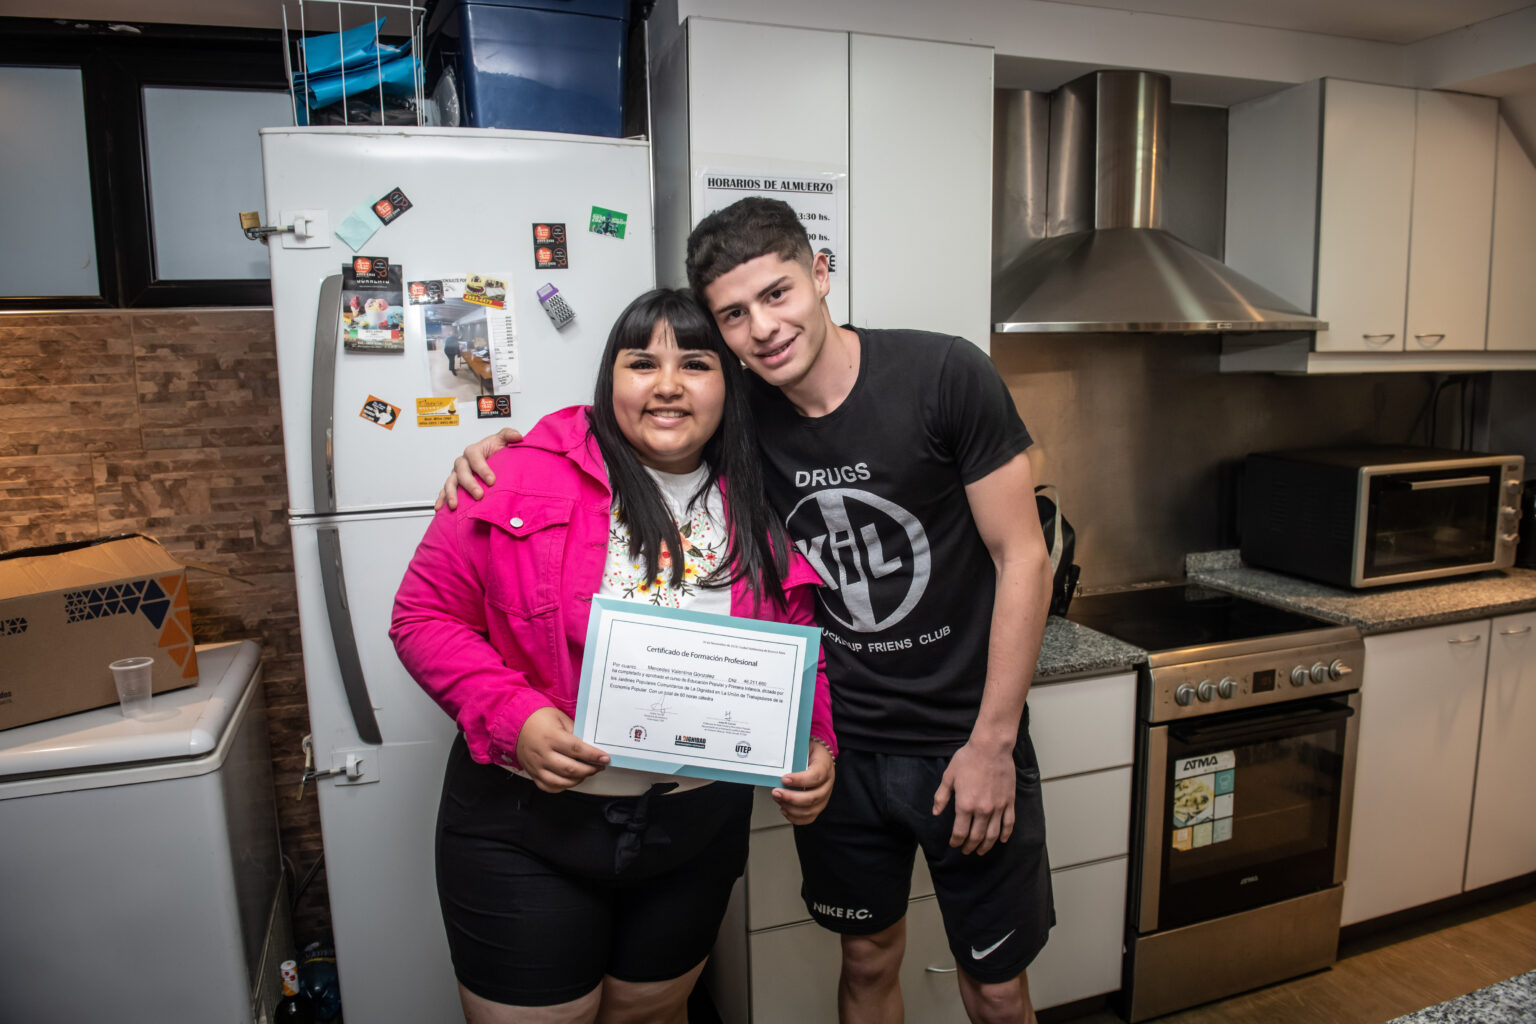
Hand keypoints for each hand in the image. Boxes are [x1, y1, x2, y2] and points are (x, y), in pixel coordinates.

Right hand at [436, 428, 522, 509]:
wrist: (493, 459)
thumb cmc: (495, 450)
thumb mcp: (503, 440)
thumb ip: (509, 435)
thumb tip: (517, 436)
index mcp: (474, 451)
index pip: (475, 457)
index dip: (482, 469)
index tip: (492, 480)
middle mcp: (463, 462)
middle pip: (462, 471)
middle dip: (469, 484)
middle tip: (479, 495)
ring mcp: (457, 474)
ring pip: (451, 482)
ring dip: (451, 494)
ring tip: (455, 505)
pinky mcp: (454, 484)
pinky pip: (444, 491)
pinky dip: (441, 499)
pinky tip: (440, 508)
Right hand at [513, 707, 609, 792]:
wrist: (515, 724)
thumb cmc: (539, 718)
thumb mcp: (560, 718)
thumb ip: (575, 732)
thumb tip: (590, 745)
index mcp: (551, 737)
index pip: (576, 750)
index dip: (593, 756)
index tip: (605, 758)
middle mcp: (543, 754)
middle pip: (571, 769)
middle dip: (589, 770)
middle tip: (599, 766)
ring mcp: (537, 766)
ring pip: (561, 781)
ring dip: (579, 779)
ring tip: (587, 772)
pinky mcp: (533, 774)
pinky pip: (550, 787)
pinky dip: (563, 786)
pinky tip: (572, 779)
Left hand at [772, 740, 834, 824]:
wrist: (819, 756)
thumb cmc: (810, 752)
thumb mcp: (803, 747)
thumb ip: (793, 754)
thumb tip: (776, 761)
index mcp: (825, 766)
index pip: (816, 776)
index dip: (800, 780)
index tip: (784, 779)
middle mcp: (828, 783)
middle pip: (813, 797)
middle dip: (791, 798)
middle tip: (776, 792)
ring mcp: (824, 796)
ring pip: (811, 810)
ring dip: (791, 808)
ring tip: (778, 799)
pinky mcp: (819, 805)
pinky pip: (809, 817)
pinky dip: (795, 817)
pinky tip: (785, 808)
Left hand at [932, 740, 1015, 854]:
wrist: (991, 748)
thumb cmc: (968, 759)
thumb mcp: (949, 777)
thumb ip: (941, 797)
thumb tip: (936, 813)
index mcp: (965, 805)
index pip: (960, 832)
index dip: (956, 841)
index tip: (954, 844)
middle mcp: (982, 810)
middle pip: (976, 837)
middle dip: (969, 846)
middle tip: (966, 851)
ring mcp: (997, 807)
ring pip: (992, 834)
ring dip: (986, 846)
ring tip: (981, 851)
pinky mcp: (1009, 802)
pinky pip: (1008, 823)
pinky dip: (1005, 834)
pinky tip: (1001, 840)